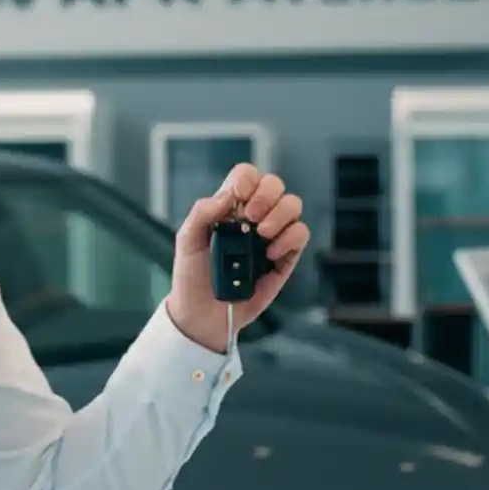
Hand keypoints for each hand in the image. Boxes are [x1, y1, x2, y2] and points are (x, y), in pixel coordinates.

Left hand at [166, 163, 309, 352]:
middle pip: (274, 185)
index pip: (246, 176)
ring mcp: (271, 236)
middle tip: (250, 217)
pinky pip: (301, 234)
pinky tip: (271, 253)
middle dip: (266, 195)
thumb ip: (202, 212)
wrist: (203, 313)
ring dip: (280, 214)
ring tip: (261, 234)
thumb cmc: (192, 276)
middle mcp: (253, 218)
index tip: (239, 194)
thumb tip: (229, 195)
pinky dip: (290, 238)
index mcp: (228, 208)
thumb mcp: (187, 240)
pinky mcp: (285, 257)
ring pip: (293, 205)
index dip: (248, 178)